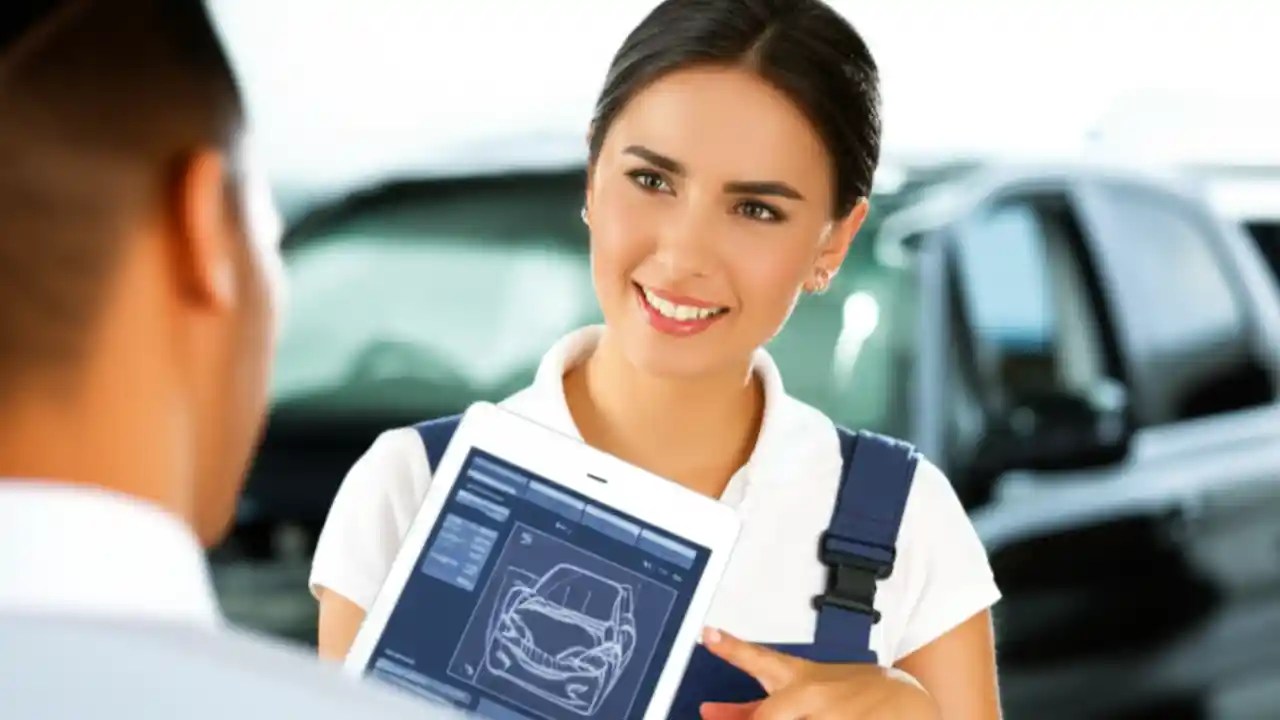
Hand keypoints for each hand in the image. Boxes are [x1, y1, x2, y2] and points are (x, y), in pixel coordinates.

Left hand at [700, 628, 938, 719]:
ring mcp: (836, 713)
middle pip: (768, 716)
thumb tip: (710, 713)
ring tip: (822, 714)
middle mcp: (813, 694)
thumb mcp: (803, 691)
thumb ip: (754, 706)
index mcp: (797, 678)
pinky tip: (833, 719)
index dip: (732, 649)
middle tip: (760, 719)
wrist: (907, 700)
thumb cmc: (849, 696)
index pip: (758, 660)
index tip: (708, 635)